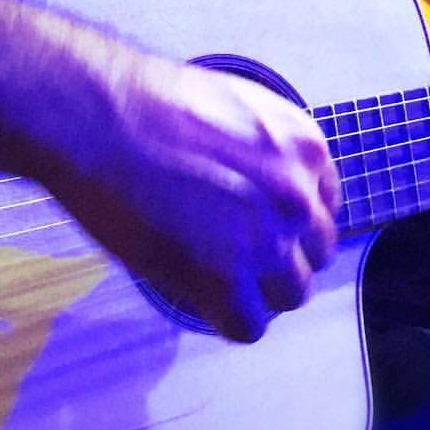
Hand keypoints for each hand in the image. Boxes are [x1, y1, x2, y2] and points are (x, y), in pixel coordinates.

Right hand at [42, 54, 339, 342]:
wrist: (104, 119)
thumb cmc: (154, 104)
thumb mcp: (241, 110)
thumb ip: (267, 154)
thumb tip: (263, 186)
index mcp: (305, 149)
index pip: (324, 205)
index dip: (293, 221)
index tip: (269, 227)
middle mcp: (298, 196)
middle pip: (315, 252)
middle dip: (283, 257)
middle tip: (243, 257)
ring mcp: (267, 240)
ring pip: (291, 293)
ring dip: (260, 292)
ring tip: (221, 279)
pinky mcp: (225, 279)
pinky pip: (248, 325)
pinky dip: (228, 319)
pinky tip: (205, 299)